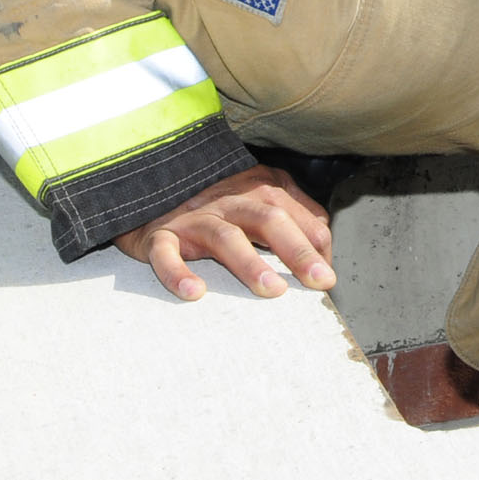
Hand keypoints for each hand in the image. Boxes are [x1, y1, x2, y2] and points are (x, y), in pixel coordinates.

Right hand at [112, 164, 336, 301]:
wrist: (152, 186)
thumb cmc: (218, 202)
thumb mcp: (261, 196)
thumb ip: (296, 215)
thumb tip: (324, 253)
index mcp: (262, 190)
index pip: (301, 218)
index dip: (317, 248)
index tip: (326, 280)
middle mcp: (231, 201)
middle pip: (270, 220)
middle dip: (298, 250)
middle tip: (319, 281)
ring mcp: (195, 218)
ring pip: (225, 237)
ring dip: (250, 264)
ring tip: (272, 290)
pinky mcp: (160, 236)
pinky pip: (166, 255)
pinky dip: (177, 273)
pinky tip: (194, 293)